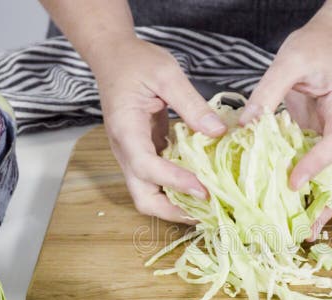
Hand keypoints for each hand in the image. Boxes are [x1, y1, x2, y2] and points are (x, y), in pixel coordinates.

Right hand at [92, 37, 225, 222]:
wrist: (114, 57)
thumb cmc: (136, 62)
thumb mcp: (166, 74)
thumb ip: (191, 104)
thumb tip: (218, 132)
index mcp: (126, 130)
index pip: (147, 167)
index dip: (175, 182)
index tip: (203, 191)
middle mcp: (125, 150)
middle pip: (142, 196)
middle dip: (173, 211)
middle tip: (207, 212)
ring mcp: (133, 154)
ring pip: (149, 193)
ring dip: (177, 204)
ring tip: (209, 206)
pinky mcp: (144, 152)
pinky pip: (159, 180)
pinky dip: (178, 188)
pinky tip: (203, 186)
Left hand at [239, 24, 331, 237]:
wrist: (328, 41)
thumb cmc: (314, 47)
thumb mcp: (288, 62)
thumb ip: (267, 93)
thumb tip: (244, 127)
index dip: (317, 165)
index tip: (292, 182)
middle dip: (330, 202)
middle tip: (310, 229)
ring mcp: (331, 137)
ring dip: (321, 203)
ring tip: (303, 229)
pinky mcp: (317, 139)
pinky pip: (315, 168)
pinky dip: (306, 189)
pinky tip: (288, 204)